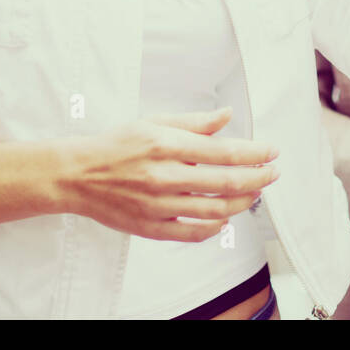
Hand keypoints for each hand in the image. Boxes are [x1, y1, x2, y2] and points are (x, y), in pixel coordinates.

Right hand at [59, 107, 279, 241]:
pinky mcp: (150, 227)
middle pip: (225, 182)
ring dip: (242, 203)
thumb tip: (227, 115)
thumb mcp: (154, 121)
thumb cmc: (117, 145)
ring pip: (214, 210)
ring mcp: (158, 205)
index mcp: (166, 145)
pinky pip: (191, 234)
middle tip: (273, 173)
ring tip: (254, 193)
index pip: (223, 151)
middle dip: (257, 178)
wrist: (77, 175)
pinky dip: (213, 228)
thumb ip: (194, 122)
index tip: (272, 151)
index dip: (254, 153)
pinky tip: (224, 219)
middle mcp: (164, 176)